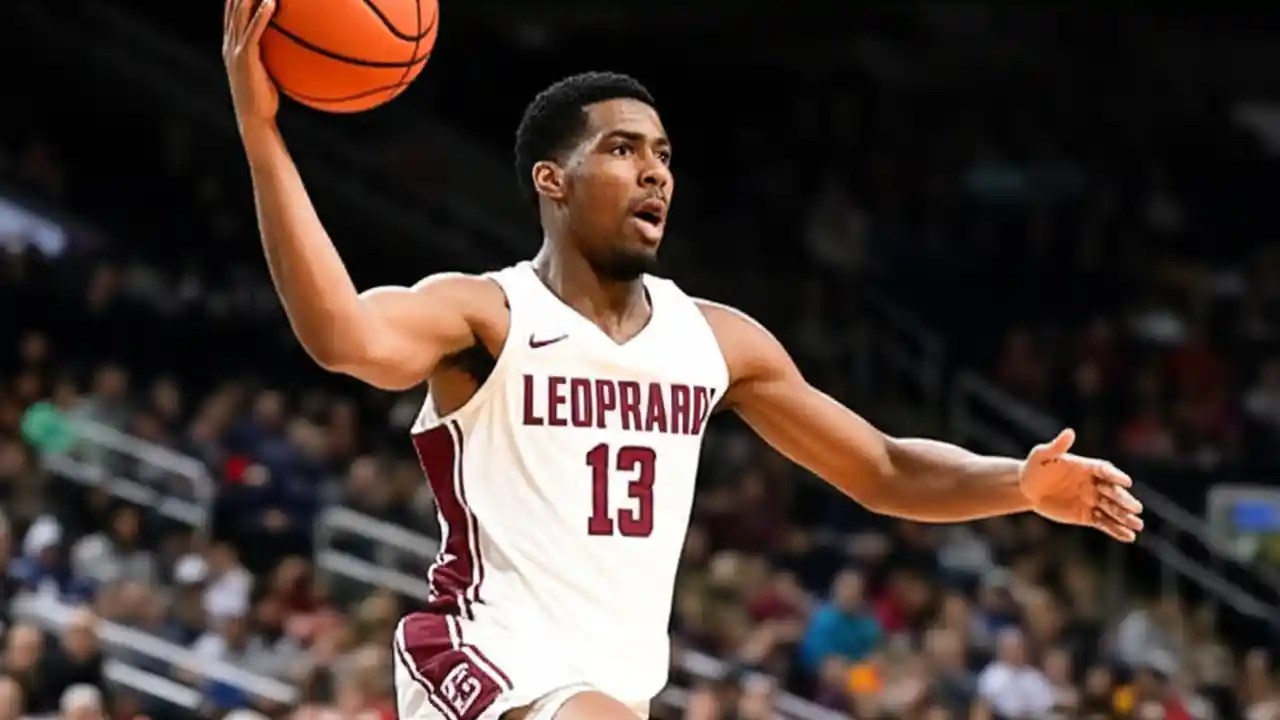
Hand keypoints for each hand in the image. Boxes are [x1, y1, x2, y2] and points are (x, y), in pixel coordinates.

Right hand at [223, 0, 278, 129]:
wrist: (254, 118)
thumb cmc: (263, 99)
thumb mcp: (266, 73)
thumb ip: (270, 58)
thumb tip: (290, 49)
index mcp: (232, 46)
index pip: (232, 15)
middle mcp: (230, 44)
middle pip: (232, 9)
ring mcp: (235, 50)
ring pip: (239, 15)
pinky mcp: (245, 58)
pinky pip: (253, 32)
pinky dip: (260, 16)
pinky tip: (270, 2)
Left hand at [1020, 428, 1143, 541]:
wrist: (1026, 488)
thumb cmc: (1034, 467)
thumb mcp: (1041, 456)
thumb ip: (1056, 447)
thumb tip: (1069, 432)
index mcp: (1087, 467)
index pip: (1105, 470)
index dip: (1115, 476)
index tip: (1126, 482)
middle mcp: (1094, 483)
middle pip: (1113, 492)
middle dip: (1124, 500)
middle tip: (1135, 508)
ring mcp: (1092, 500)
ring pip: (1112, 509)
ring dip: (1125, 517)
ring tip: (1137, 526)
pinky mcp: (1087, 515)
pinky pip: (1103, 523)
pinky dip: (1115, 530)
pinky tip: (1128, 537)